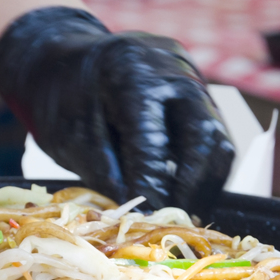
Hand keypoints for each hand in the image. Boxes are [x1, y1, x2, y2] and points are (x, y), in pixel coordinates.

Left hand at [0, 6, 234, 218]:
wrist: (66, 60)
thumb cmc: (61, 101)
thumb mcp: (71, 139)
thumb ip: (109, 173)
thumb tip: (145, 213)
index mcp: (130, 73)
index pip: (152, 140)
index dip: (152, 185)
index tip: (149, 219)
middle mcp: (172, 69)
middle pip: (203, 137)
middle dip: (190, 186)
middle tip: (174, 218)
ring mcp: (191, 77)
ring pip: (218, 139)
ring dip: (204, 182)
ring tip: (183, 211)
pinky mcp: (199, 90)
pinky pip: (213, 135)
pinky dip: (203, 168)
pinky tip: (185, 192)